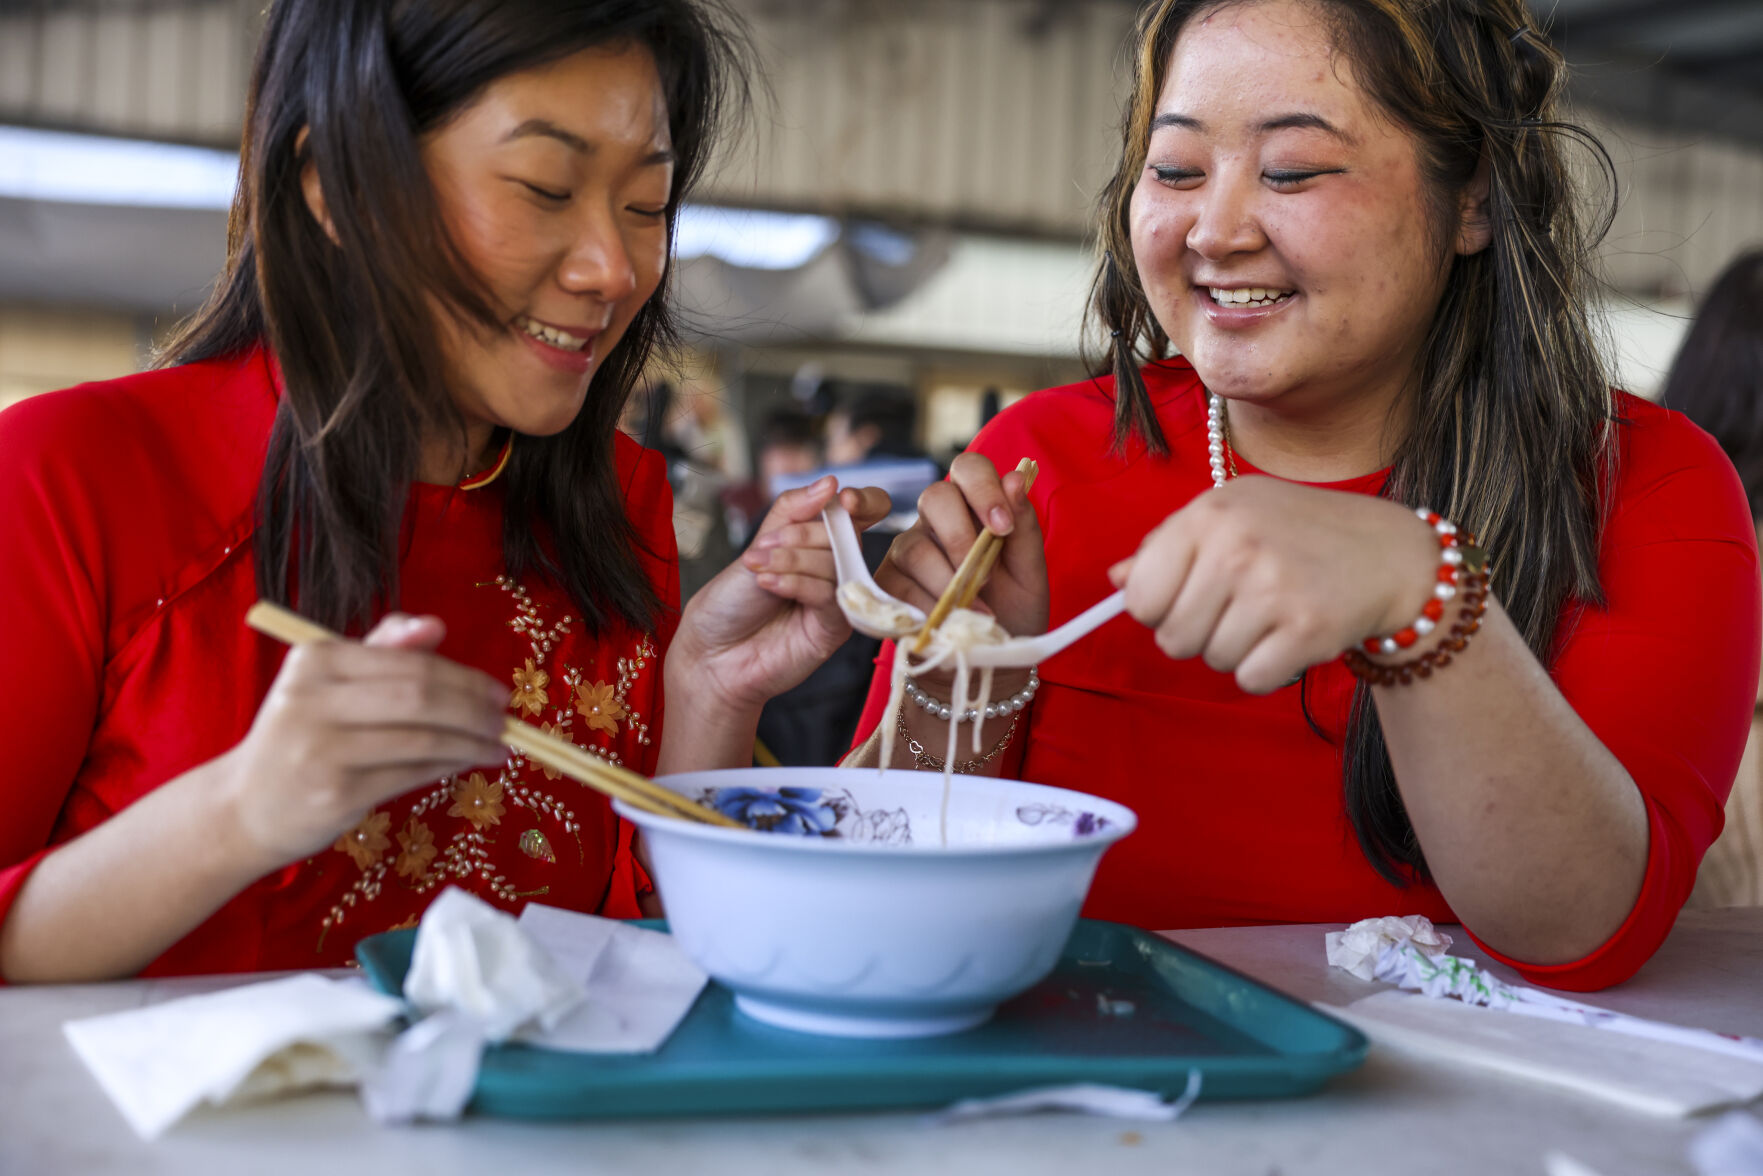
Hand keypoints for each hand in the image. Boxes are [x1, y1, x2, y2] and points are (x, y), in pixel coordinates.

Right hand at [220, 614, 508, 869]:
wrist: (245, 806)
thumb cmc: (302, 736)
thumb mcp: (331, 683)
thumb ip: (382, 650)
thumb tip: (435, 626)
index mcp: (316, 660)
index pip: (410, 663)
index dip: (464, 678)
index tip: (498, 693)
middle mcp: (312, 699)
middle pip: (419, 696)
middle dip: (474, 710)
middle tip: (504, 721)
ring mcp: (321, 748)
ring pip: (421, 739)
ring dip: (470, 743)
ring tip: (497, 747)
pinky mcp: (333, 792)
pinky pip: (409, 774)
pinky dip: (447, 768)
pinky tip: (467, 765)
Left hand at [671, 476, 891, 715]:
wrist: (711, 654)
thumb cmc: (732, 601)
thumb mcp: (759, 544)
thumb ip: (793, 511)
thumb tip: (830, 483)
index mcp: (823, 542)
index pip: (864, 512)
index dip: (864, 501)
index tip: (843, 499)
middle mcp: (837, 568)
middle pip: (847, 535)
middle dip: (804, 535)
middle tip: (765, 547)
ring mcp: (838, 599)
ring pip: (836, 564)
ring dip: (794, 560)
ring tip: (758, 569)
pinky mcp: (835, 628)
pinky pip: (829, 595)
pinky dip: (798, 583)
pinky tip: (769, 585)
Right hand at [875, 453, 1048, 638]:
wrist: (991, 658)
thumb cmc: (1012, 608)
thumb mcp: (1030, 572)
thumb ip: (1024, 528)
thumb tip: (1016, 478)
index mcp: (974, 506)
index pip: (968, 469)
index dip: (983, 488)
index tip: (1003, 526)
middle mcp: (936, 521)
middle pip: (933, 498)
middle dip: (961, 536)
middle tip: (986, 576)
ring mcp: (907, 550)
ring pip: (915, 547)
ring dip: (948, 581)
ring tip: (976, 610)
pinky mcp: (888, 584)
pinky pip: (899, 584)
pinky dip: (928, 605)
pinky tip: (949, 622)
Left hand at [1109, 476, 1439, 693]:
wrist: (1389, 552)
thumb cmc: (1296, 531)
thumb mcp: (1231, 513)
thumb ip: (1169, 544)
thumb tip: (1116, 580)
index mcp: (1207, 515)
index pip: (1139, 596)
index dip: (1157, 609)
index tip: (1183, 601)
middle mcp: (1236, 548)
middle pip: (1172, 638)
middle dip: (1198, 635)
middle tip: (1235, 611)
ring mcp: (1273, 589)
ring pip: (1212, 661)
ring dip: (1235, 651)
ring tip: (1269, 616)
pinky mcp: (1306, 630)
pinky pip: (1251, 680)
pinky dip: (1267, 671)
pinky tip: (1288, 638)